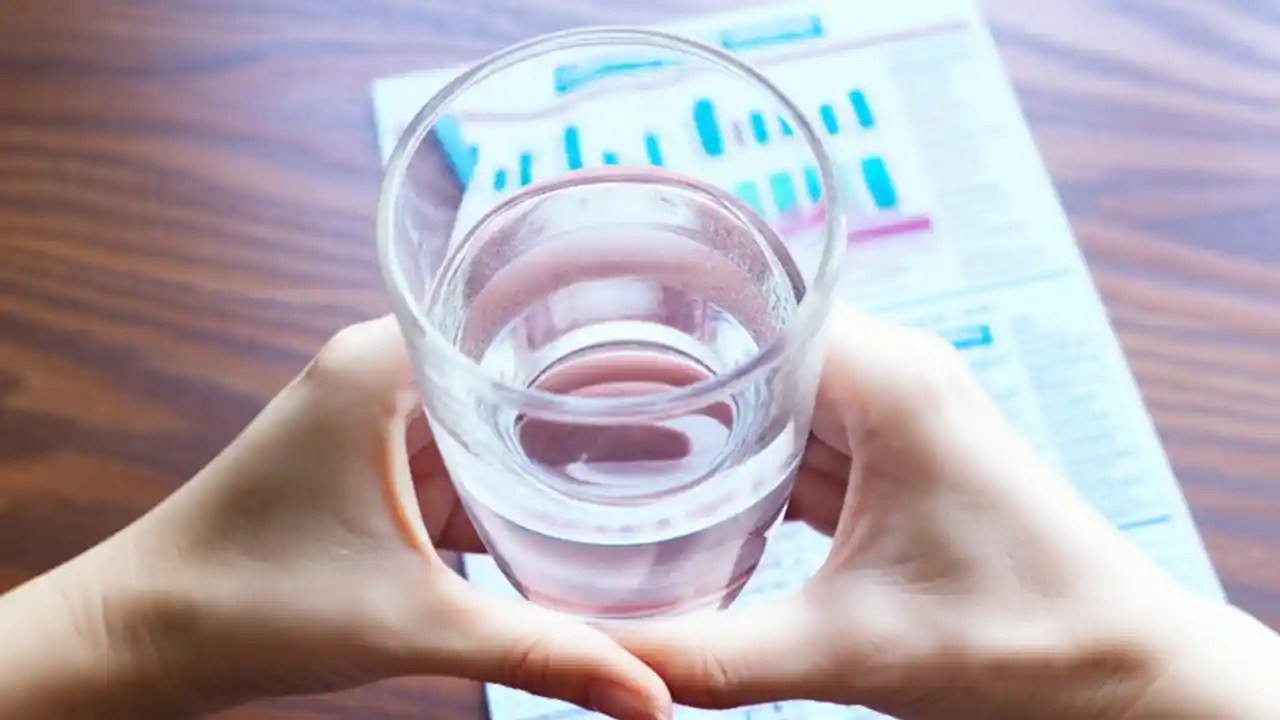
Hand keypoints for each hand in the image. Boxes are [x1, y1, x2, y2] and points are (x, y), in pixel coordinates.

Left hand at [0, 317, 670, 719]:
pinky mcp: (373, 467)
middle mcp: (380, 373)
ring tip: (657, 459)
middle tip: (694, 414)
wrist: (143, 639)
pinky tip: (573, 514)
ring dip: (554, 449)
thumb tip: (646, 692)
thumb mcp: (416, 624)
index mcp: (382, 367)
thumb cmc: (240, 604)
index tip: (678, 352)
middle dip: (595, 397)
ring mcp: (375, 421)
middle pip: (513, 365)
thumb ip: (541, 650)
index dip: (601, 332)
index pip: (516, 313)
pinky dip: (512, 490)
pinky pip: (464, 463)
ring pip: (492, 419)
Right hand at [615, 304, 1279, 718]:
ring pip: (776, 385)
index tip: (587, 324)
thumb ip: (716, 655)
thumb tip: (611, 665)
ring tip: (606, 425)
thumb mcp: (850, 651)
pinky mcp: (896, 455)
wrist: (1119, 673)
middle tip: (568, 388)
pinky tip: (689, 479)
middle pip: (756, 336)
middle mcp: (894, 377)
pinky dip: (746, 452)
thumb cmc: (1024, 644)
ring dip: (706, 407)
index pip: (755, 304)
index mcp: (891, 384)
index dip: (667, 309)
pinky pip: (801, 431)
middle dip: (669, 361)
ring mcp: (897, 414)